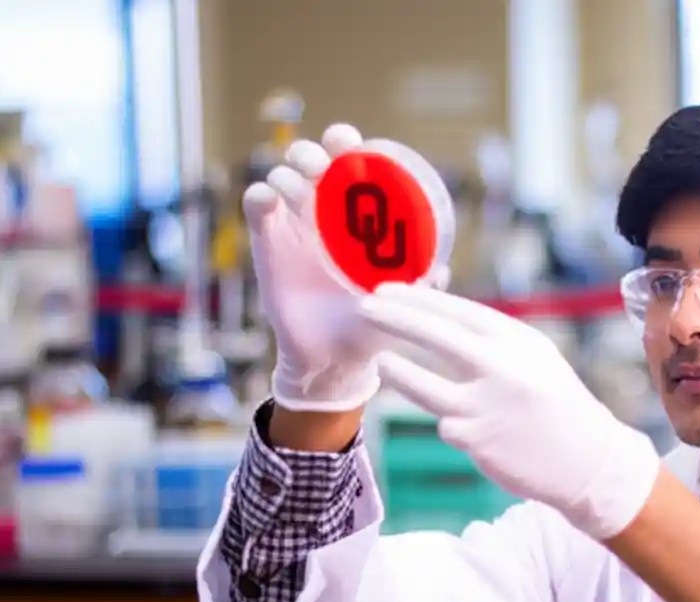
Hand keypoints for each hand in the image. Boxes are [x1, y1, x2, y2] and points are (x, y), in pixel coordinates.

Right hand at [244, 124, 452, 411]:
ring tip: (297, 187)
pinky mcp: (266, 243)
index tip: (353, 146)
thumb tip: (442, 269)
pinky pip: (256, 206)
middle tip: (322, 164)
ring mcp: (293, 224)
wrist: (334, 359)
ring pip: (281, 176)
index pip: (349, 162)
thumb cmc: (371, 322)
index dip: (346, 143)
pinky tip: (268, 201)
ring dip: (287, 172)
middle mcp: (323, 211)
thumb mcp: (400, 300)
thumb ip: (421, 283)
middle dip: (312, 151)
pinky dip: (259, 195)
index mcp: (356, 214)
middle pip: (310, 159)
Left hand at [359, 283, 660, 538]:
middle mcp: (501, 368)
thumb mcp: (534, 357)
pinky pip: (444, 423)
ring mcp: (486, 406)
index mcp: (517, 341)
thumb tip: (437, 316)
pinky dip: (447, 418)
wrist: (587, 459)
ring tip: (382, 360)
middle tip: (364, 307)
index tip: (387, 288)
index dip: (418, 298)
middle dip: (395, 318)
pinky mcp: (477, 440)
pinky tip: (458, 421)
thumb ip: (492, 339)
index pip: (458, 311)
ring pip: (423, 385)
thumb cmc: (555, 402)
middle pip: (435, 336)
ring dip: (398, 370)